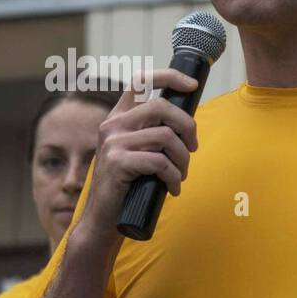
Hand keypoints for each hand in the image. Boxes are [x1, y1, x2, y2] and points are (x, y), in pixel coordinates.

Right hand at [75, 68, 199, 244]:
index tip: (192, 85)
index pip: (140, 81)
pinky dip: (174, 177)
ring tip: (181, 176)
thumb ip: (154, 135)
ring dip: (183, 159)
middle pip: (162, 106)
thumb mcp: (140, 154)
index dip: (168, 76)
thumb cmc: (130, 188)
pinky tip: (173, 189)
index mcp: (118, 118)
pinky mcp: (117, 163)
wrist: (104, 221)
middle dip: (187, 127)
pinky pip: (160, 162)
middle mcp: (112, 125)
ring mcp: (112, 143)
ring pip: (166, 137)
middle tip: (192, 148)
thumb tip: (187, 125)